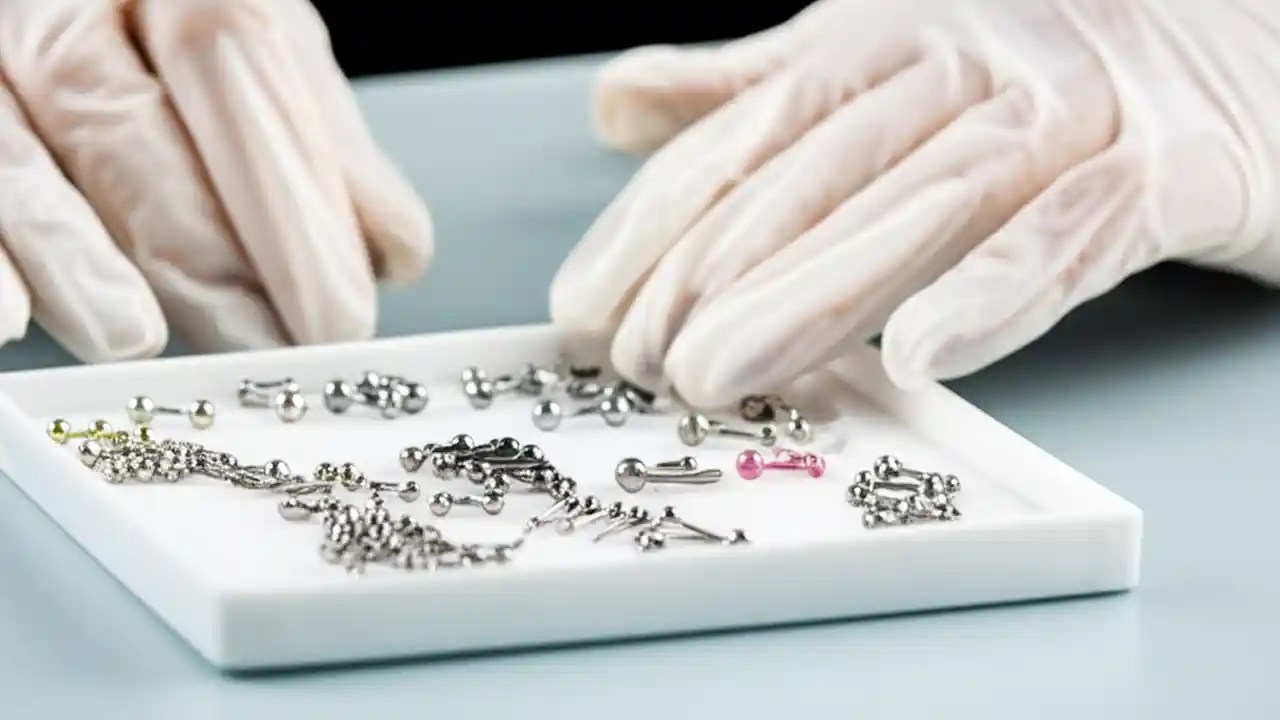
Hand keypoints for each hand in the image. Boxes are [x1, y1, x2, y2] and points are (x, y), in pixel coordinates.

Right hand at [0, 0, 432, 361]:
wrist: (88, 1)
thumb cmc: (178, 28)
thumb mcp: (271, 50)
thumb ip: (323, 139)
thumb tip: (391, 250)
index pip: (230, 63)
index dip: (283, 200)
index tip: (334, 310)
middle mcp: (64, 4)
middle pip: (128, 131)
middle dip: (208, 262)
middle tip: (266, 350)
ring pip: (23, 169)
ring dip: (87, 268)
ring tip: (140, 338)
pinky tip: (17, 317)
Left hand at [551, 0, 1279, 406]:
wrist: (1260, 40)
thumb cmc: (1060, 71)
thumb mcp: (889, 60)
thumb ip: (755, 92)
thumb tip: (618, 105)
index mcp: (893, 33)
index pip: (752, 135)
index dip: (659, 221)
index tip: (589, 308)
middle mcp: (976, 57)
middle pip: (822, 173)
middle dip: (715, 271)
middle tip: (636, 363)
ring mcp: (1080, 107)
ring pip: (929, 200)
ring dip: (818, 293)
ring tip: (721, 376)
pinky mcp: (1186, 164)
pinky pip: (1085, 227)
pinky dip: (1003, 286)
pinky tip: (926, 355)